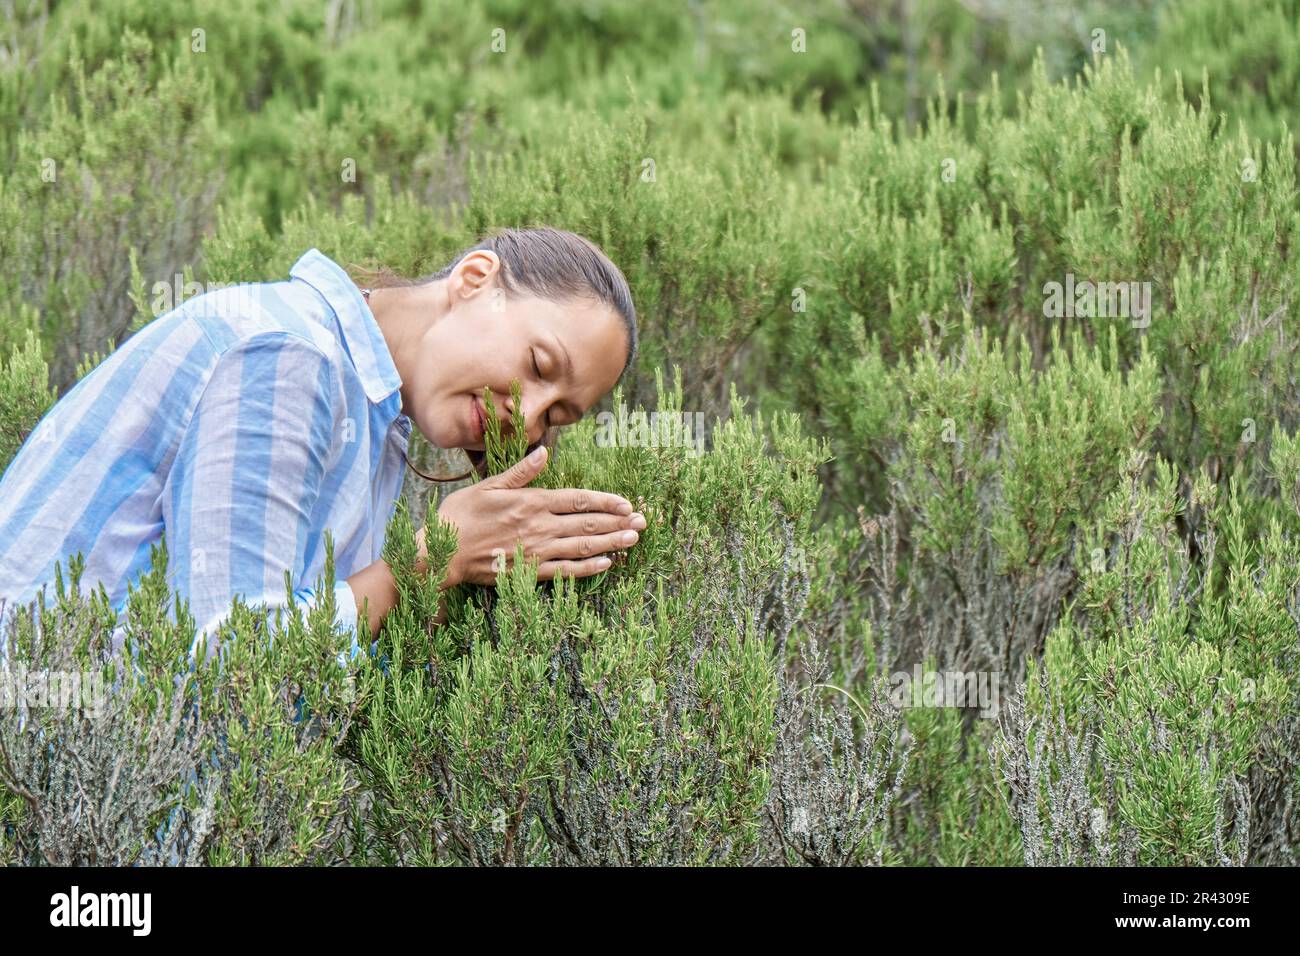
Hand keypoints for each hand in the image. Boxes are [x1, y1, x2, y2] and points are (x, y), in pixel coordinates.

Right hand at [429, 445, 645, 586]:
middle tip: (643, 521)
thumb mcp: (488, 486)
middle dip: (618, 521)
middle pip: (587, 522)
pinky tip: (608, 563)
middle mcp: (539, 527)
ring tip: (634, 539)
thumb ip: (520, 472)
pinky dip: (589, 567)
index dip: (605, 501)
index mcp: (531, 502)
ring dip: (612, 542)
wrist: (442, 553)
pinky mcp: (530, 573)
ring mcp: (537, 551)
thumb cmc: (460, 516)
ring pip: (583, 546)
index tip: (627, 502)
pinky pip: (567, 571)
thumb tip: (544, 453)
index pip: (577, 500)